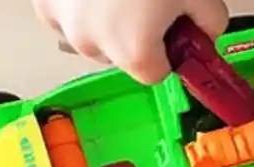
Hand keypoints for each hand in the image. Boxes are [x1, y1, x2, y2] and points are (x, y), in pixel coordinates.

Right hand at [34, 0, 228, 83]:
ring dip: (105, 18)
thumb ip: (209, 22)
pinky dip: (80, 4)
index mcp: (133, 50)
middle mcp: (92, 45)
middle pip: (121, 55)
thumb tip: (205, 32)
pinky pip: (65, 15)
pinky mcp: (45, 3)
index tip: (173, 32)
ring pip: (91, 35)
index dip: (168, 52)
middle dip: (135, 33)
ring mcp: (62, 23)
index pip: (156, 73)